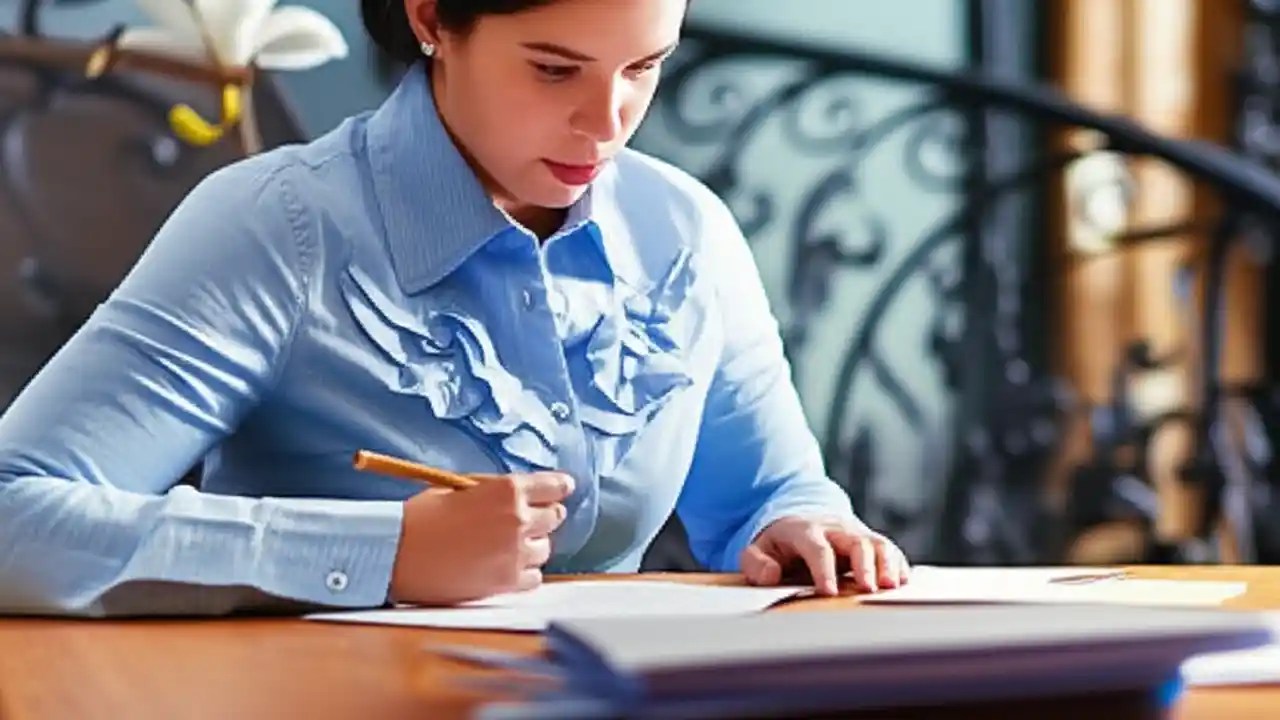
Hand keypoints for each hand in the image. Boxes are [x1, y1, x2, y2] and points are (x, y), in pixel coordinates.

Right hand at [388, 472, 573, 605]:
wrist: (396, 554)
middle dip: (543, 516)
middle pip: (554, 517)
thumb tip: (515, 495)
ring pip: (546, 548)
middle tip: (527, 519)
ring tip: (506, 545)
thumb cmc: (420, 518)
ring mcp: (516, 553)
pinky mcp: (507, 582)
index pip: (554, 486)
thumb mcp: (459, 489)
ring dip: (532, 545)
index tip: (562, 489)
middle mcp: (519, 520)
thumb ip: (493, 492)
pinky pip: (535, 577)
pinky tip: (506, 566)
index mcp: (508, 491)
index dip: (559, 487)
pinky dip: (525, 572)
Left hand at [741, 516, 910, 596]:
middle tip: (869, 589)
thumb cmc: (780, 545)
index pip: (817, 548)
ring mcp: (857, 535)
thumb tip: (770, 576)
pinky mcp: (871, 544)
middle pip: (856, 541)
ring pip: (879, 544)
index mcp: (806, 530)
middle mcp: (836, 530)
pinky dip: (899, 565)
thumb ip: (756, 563)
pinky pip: (891, 551)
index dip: (824, 570)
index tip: (828, 592)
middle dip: (865, 564)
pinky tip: (902, 582)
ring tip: (892, 587)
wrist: (801, 521)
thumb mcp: (758, 550)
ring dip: (888, 564)